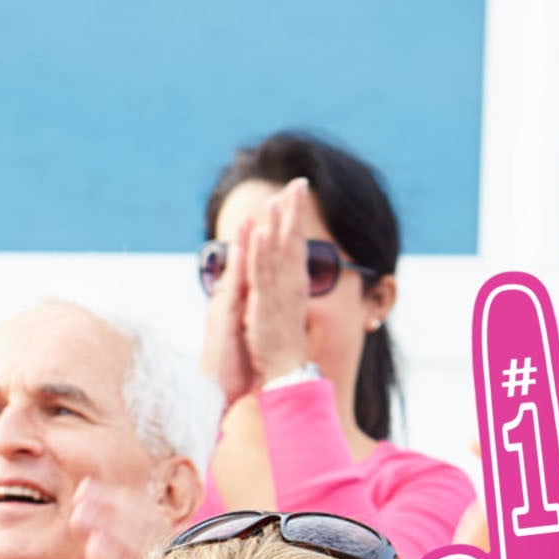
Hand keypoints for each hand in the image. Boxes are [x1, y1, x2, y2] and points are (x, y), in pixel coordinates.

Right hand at [200, 214, 256, 407]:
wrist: (218, 395)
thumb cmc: (234, 369)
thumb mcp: (246, 336)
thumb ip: (249, 316)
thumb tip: (255, 304)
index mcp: (237, 303)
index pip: (252, 267)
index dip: (262, 242)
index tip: (276, 217)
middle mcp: (229, 301)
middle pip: (244, 260)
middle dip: (255, 231)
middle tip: (273, 201)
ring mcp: (224, 309)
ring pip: (236, 271)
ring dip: (242, 242)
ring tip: (251, 216)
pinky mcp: (224, 320)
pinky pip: (233, 290)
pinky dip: (238, 269)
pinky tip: (245, 252)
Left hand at [242, 176, 313, 383]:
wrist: (285, 375)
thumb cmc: (284, 349)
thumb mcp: (286, 313)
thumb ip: (287, 291)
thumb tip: (291, 274)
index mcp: (294, 286)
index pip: (297, 246)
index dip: (297, 219)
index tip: (299, 192)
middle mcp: (290, 287)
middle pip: (293, 242)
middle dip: (295, 212)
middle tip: (299, 182)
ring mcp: (277, 296)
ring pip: (277, 254)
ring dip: (277, 224)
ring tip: (278, 197)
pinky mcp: (263, 307)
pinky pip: (262, 275)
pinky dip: (261, 253)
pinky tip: (259, 232)